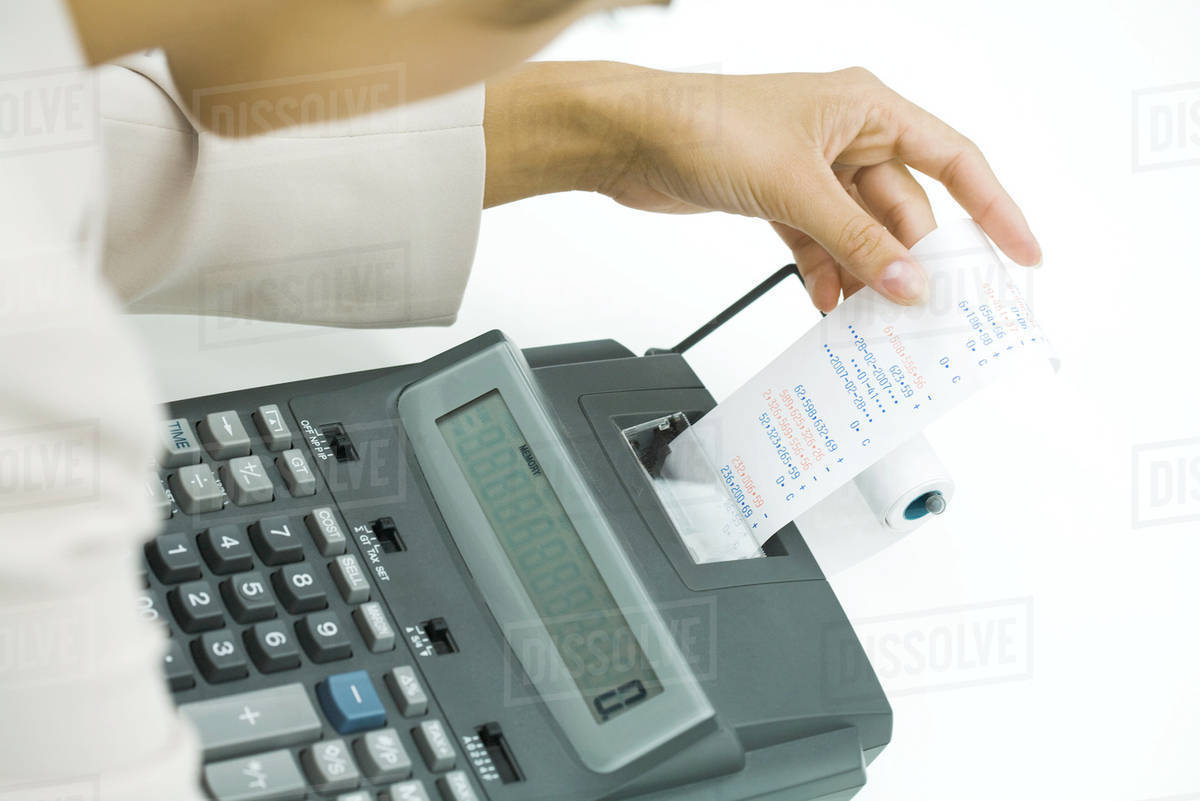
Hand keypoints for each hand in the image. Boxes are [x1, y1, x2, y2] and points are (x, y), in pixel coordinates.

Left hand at [484, 62, 1040, 310]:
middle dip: (914, 261)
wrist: (631, 138)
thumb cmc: (708, 126)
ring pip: (861, 233)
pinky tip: (828, 307)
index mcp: (868, 109)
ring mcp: (812, 169)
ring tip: (876, 323)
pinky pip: (821, 243)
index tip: (1021, 255)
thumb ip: (857, 240)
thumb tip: (910, 283)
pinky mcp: (779, 197)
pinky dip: (826, 274)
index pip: (954, 161)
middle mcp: (847, 136)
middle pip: (904, 208)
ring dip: (868, 276)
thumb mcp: (797, 187)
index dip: (994, 209)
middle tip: (930, 314)